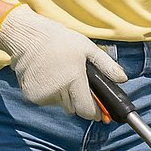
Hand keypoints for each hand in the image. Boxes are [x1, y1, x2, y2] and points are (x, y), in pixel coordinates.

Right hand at [0, 5, 127, 119]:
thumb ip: (107, 66)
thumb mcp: (88, 49)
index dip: (95, 112)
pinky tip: (50, 78)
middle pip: (75, 108)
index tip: (101, 113)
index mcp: (73, 80)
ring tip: (62, 76)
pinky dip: (52, 94)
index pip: (86, 110)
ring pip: (62, 105)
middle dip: (81, 100)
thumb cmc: (60, 41)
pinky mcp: (30, 96)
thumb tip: (123, 79)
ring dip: (66, 97)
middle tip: (79, 84)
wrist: (27, 37)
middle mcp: (57, 90)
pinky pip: (48, 101)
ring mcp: (42, 95)